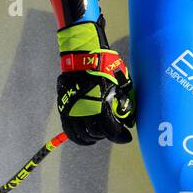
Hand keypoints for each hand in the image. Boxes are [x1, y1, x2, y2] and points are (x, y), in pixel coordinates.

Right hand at [55, 16, 134, 145]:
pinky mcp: (64, 108)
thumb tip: (129, 121)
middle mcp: (85, 110)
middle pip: (96, 133)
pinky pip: (68, 129)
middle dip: (107, 135)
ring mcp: (73, 110)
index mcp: (101, 104)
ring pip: (81, 134)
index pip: (111, 131)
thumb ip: (125, 103)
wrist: (84, 55)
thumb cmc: (106, 68)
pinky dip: (77, 136)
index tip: (126, 137)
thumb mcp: (121, 84)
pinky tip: (85, 137)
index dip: (120, 137)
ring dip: (92, 137)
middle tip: (113, 132)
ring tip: (99, 136)